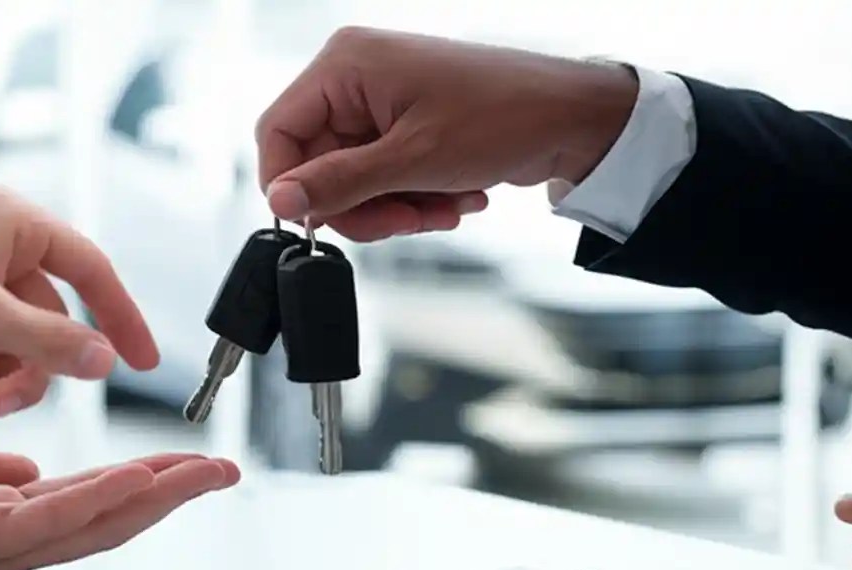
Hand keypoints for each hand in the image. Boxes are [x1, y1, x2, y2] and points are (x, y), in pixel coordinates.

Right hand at [256, 27, 637, 240]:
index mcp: (346, 65)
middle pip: (316, 164)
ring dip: (392, 208)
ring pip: (350, 180)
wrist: (573, 120)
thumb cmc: (505, 115)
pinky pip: (380, 179)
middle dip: (361, 205)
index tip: (314, 221)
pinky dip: (411, 199)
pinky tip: (450, 198)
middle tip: (400, 221)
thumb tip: (282, 201)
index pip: (278, 131)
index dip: (290, 185)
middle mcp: (356, 78)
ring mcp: (380, 104)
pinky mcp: (403, 128)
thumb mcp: (411, 160)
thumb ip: (338, 183)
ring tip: (438, 209)